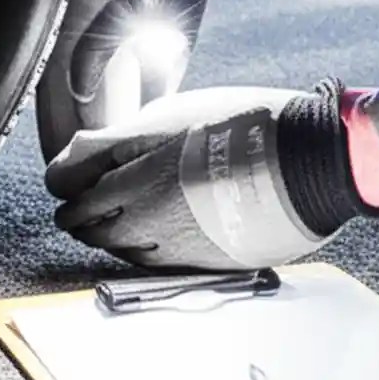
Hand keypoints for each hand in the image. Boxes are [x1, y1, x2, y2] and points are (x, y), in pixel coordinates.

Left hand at [46, 86, 353, 270]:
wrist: (315, 160)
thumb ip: (120, 137)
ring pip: (118, 248)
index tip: (66, 177)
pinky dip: (144, 251)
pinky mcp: (204, 265)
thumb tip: (86, 152)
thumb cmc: (247, 124)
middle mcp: (149, 215)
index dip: (63, 177)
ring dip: (110, 234)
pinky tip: (153, 238)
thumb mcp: (173, 113)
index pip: (66, 182)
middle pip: (86, 221)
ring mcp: (176, 244)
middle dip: (79, 210)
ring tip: (116, 220)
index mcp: (136, 171)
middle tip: (80, 204)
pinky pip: (155, 265)